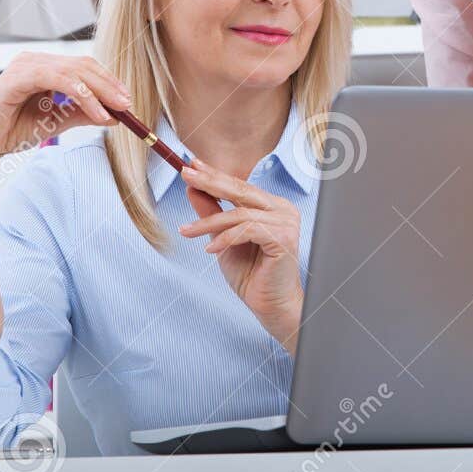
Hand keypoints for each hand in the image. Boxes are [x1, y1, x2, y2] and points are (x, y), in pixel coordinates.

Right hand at [0, 53, 130, 173]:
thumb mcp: (56, 122)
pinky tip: (97, 113)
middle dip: (109, 85)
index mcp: (44, 67)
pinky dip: (83, 96)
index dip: (108, 81)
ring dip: (100, 92)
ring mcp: (25, 66)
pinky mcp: (17, 77)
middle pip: (83, 65)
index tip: (127, 101)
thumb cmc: (13, 130)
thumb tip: (115, 115)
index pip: (84, 67)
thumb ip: (82, 114)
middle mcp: (35, 61)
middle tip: (128, 105)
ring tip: (117, 111)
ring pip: (74, 71)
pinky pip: (58, 81)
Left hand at [177, 159, 303, 352]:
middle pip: (241, 190)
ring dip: (209, 222)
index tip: (191, 165)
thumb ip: (211, 213)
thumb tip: (193, 188)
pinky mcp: (283, 238)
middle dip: (210, 181)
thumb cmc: (252, 275)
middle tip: (186, 173)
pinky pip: (247, 230)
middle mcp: (282, 209)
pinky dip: (225, 238)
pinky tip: (210, 249)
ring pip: (239, 213)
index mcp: (271, 206)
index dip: (215, 175)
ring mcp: (286, 222)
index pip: (240, 185)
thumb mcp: (223, 239)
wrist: (271, 306)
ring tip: (187, 232)